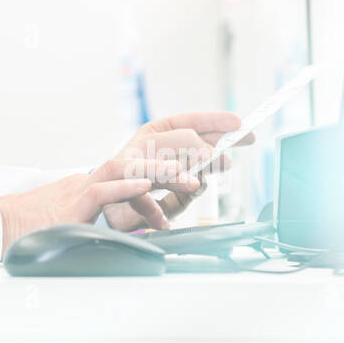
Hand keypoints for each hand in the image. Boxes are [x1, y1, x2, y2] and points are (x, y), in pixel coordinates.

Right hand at [0, 159, 202, 257]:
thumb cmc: (31, 232)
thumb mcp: (75, 226)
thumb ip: (100, 225)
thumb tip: (129, 233)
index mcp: (91, 187)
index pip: (134, 171)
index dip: (163, 172)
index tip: (190, 180)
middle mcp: (88, 183)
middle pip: (135, 163)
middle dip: (170, 163)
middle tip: (201, 171)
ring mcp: (79, 191)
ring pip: (123, 169)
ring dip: (157, 171)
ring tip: (189, 179)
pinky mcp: (70, 206)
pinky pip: (100, 191)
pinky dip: (124, 187)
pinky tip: (146, 187)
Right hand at [101, 111, 253, 231]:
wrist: (104, 207)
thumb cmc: (143, 188)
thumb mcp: (176, 175)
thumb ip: (196, 167)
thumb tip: (222, 160)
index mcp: (157, 133)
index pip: (189, 121)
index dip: (215, 120)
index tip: (239, 123)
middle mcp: (142, 143)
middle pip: (177, 139)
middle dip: (201, 149)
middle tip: (222, 162)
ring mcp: (128, 165)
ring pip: (158, 164)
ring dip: (176, 175)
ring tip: (192, 184)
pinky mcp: (117, 190)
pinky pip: (139, 199)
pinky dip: (152, 211)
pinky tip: (163, 222)